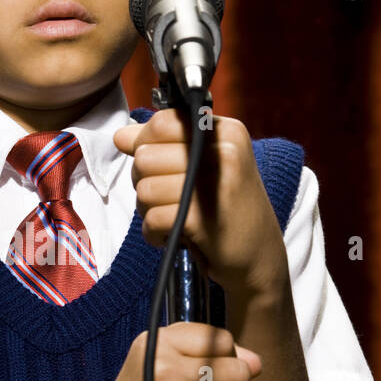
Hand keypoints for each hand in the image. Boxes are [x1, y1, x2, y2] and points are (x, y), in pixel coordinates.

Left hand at [113, 108, 286, 298]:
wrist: (259, 257)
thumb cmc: (228, 209)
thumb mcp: (205, 166)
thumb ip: (163, 144)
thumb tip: (121, 136)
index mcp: (226, 133)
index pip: (162, 123)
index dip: (146, 146)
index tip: (158, 166)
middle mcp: (224, 152)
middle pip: (146, 156)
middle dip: (145, 182)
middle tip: (168, 199)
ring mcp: (215, 185)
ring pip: (144, 189)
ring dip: (149, 211)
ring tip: (172, 217)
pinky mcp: (203, 218)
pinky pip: (152, 218)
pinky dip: (154, 233)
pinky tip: (172, 235)